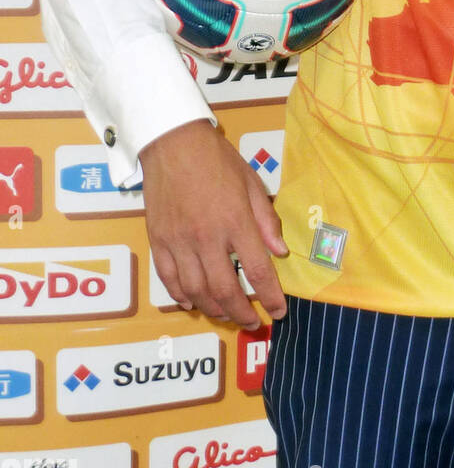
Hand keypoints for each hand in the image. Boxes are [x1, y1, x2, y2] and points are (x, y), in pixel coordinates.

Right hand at [140, 119, 288, 329]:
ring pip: (196, 292)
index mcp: (235, 221)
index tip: (279, 313)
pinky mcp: (158, 241)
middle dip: (241, 314)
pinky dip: (181, 297)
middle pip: (225, 291)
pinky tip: (193, 303)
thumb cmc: (217, 160)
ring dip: (213, 310)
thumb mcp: (251, 183)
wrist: (173, 143)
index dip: (270, 297)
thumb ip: (266, 220)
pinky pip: (169, 279)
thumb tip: (280, 251)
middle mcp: (207, 237)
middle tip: (252, 324)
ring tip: (226, 315)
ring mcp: (179, 242)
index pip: (258, 270)